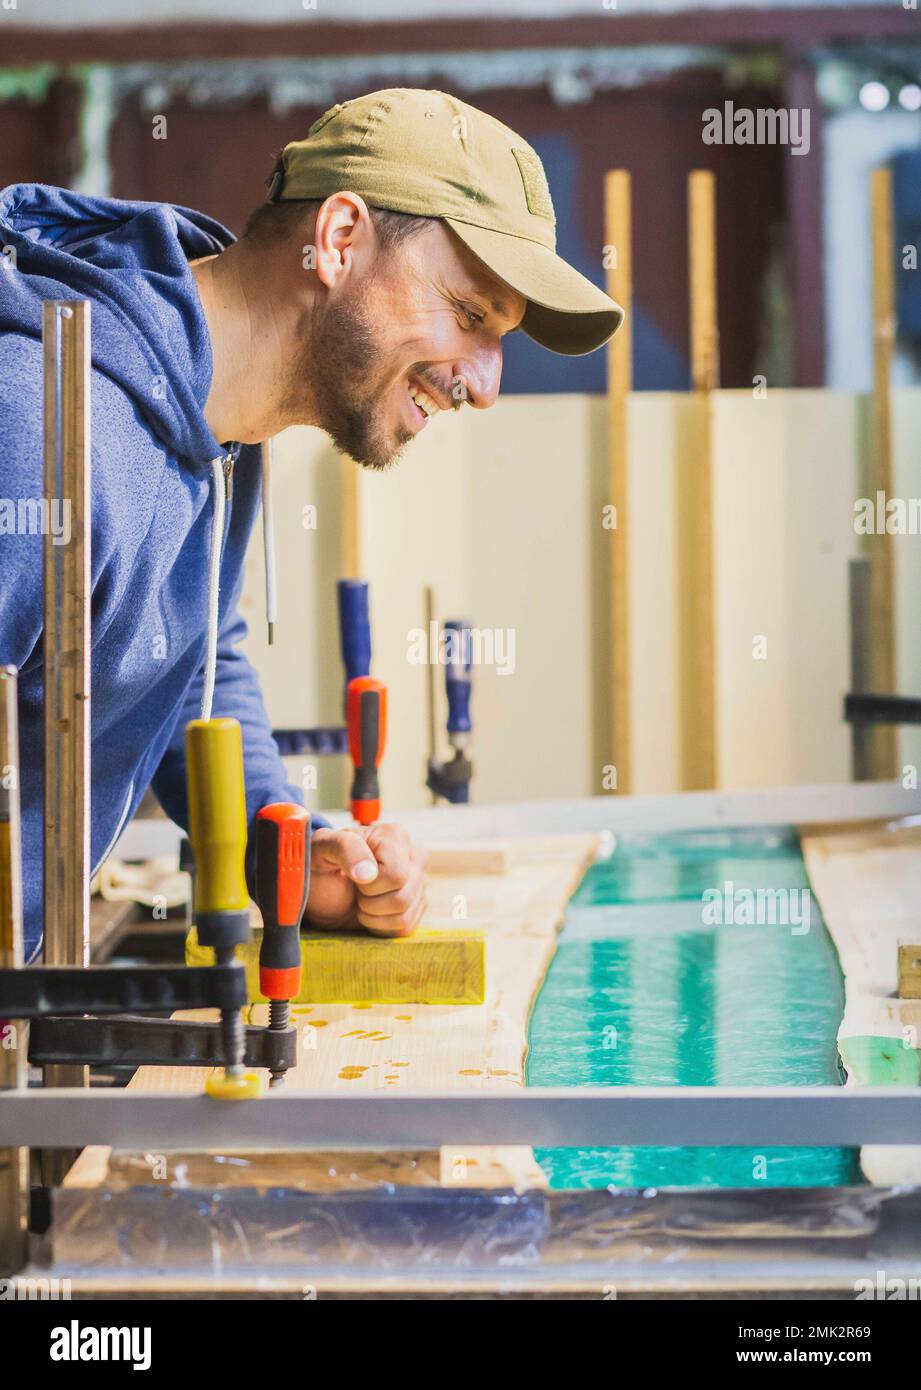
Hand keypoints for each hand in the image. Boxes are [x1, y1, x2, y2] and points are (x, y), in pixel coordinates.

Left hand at [304, 823, 426, 936]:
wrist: (322, 889)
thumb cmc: (321, 863)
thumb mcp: (322, 848)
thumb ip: (345, 849)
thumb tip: (368, 873)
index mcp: (396, 836)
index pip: (396, 875)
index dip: (369, 885)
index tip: (353, 877)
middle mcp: (415, 856)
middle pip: (403, 898)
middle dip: (369, 903)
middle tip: (355, 890)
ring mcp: (419, 881)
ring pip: (405, 916)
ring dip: (374, 916)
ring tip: (360, 900)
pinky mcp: (417, 904)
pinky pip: (406, 928)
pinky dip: (381, 926)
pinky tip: (370, 911)